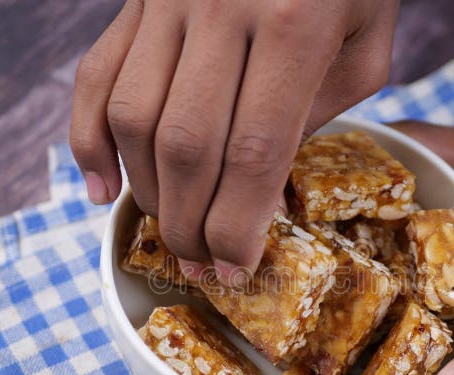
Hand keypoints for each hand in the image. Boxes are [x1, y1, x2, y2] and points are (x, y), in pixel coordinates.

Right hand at [70, 0, 398, 284]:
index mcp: (292, 22)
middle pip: (185, 145)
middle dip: (192, 223)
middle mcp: (219, 8)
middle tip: (203, 267)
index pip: (253, 151)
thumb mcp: (365, 38)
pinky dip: (88, 139)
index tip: (236, 269)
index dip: (238, 223)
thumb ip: (316, 110)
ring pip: (133, 118)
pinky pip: (96, 76)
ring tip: (172, 234)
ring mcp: (167, 0)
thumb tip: (261, 177)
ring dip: (148, 193)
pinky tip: (99, 189)